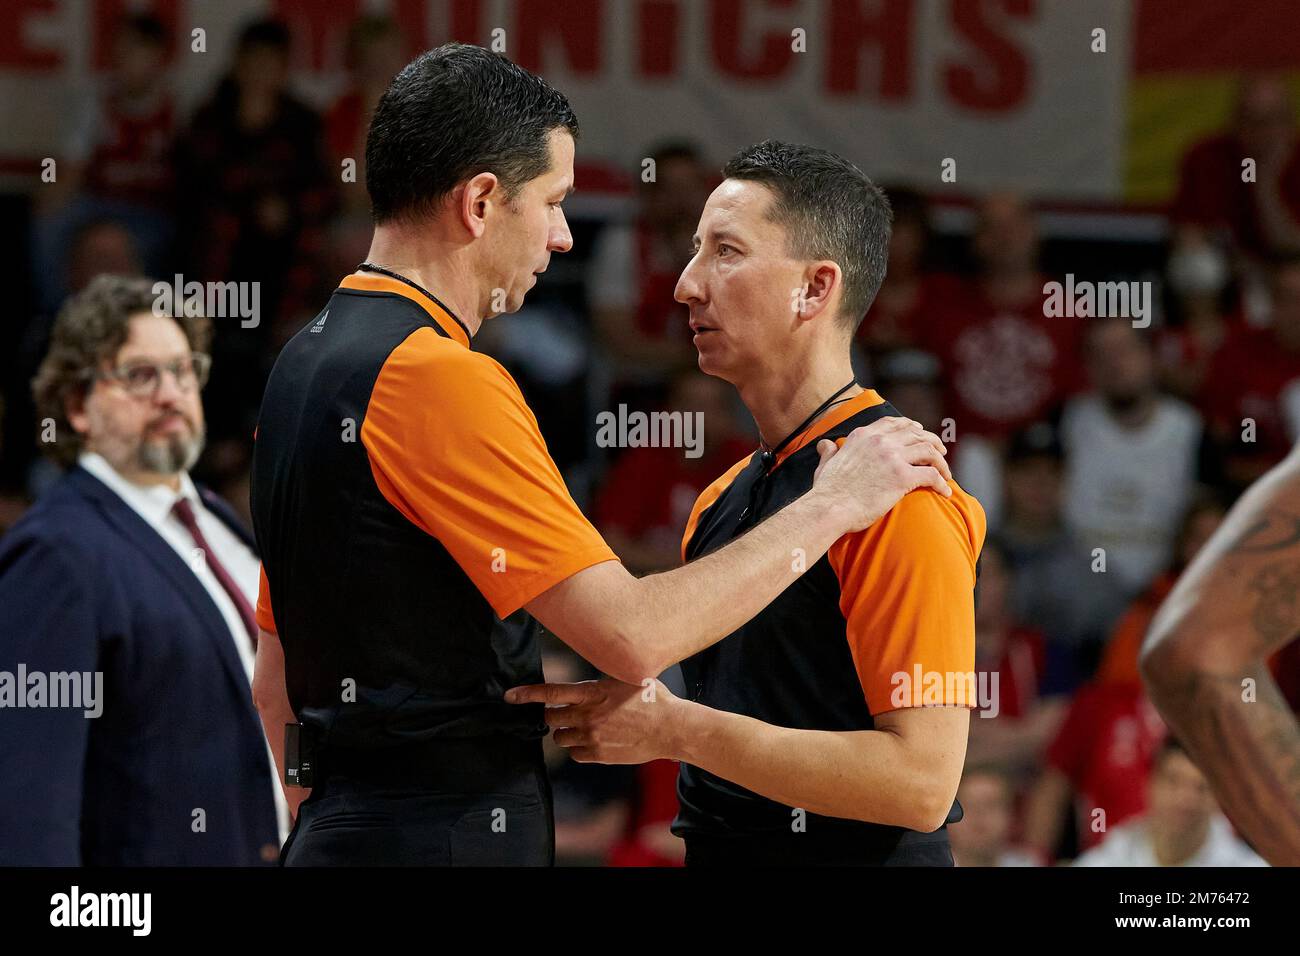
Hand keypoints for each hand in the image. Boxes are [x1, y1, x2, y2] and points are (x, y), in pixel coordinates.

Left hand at [504, 678, 682, 763]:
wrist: (671, 728)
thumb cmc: (652, 699)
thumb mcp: (625, 678)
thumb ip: (600, 681)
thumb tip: (585, 680)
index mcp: (593, 693)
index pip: (552, 693)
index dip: (527, 695)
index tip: (510, 696)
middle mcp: (588, 716)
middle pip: (551, 719)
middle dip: (552, 716)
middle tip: (564, 714)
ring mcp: (593, 737)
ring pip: (560, 738)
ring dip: (566, 733)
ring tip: (584, 728)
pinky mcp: (600, 755)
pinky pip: (576, 754)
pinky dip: (579, 749)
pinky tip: (594, 741)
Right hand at [811, 416, 951, 532]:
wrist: (829, 508)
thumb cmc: (826, 492)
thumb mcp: (825, 464)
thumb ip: (829, 451)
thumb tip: (824, 444)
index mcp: (863, 436)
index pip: (894, 423)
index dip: (911, 427)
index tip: (921, 433)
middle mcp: (880, 441)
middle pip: (916, 434)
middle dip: (932, 441)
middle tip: (941, 452)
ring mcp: (892, 457)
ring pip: (929, 451)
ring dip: (941, 462)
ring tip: (946, 473)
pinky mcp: (902, 477)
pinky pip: (932, 475)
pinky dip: (942, 483)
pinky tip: (945, 492)